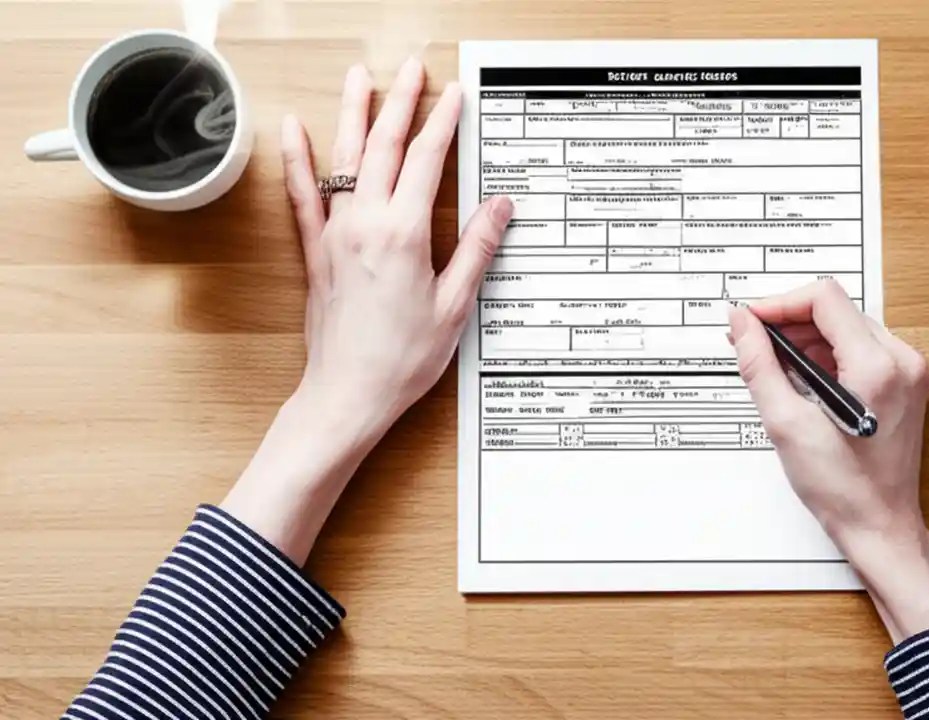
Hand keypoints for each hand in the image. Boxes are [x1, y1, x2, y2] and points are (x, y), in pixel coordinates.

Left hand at [280, 59, 512, 427]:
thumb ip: (476, 250)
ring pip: (344, 159)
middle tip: (412, 69)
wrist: (348, 394)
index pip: (425, 162)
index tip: (453, 95)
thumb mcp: (454, 306)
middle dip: (400, 102)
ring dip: (353, 114)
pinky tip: (294, 130)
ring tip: (361, 78)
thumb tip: (500, 209)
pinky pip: (303, 195)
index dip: (442, 123)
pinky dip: (299, 159)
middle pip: (383, 147)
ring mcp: (335, 235)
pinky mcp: (315, 252)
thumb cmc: (401, 360)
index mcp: (404, 234)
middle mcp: (364, 225)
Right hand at [727, 280, 928, 641]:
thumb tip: (741, 324)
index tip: (751, 322)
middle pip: (835, 310)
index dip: (779, 304)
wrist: (879, 526)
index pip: (824, 298)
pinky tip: (803, 381)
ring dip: (807, 340)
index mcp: (878, 367)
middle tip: (754, 344)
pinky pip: (860, 349)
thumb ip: (760, 364)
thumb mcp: (786, 424)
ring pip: (846, 327)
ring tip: (776, 368)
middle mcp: (902, 361)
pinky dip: (827, 356)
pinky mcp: (905, 383)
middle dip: (790, 323)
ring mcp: (908, 372)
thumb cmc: (844, 490)